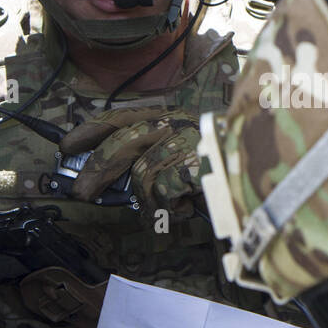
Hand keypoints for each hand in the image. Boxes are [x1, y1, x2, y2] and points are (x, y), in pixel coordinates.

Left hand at [59, 107, 201, 218]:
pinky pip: (163, 191)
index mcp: (169, 116)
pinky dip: (168, 207)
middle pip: (124, 142)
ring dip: (146, 201)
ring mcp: (189, 141)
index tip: (67, 146)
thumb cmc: (215, 169)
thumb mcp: (177, 156)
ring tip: (159, 210)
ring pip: (143, 173)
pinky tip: (182, 207)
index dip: (90, 131)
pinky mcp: (198, 163)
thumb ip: (146, 158)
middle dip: (98, 170)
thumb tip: (107, 177)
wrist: (260, 169)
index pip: (121, 117)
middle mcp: (177, 123)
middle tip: (82, 192)